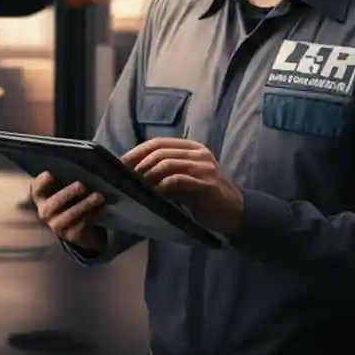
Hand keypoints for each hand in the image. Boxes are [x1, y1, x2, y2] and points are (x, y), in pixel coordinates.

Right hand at [31, 172, 106, 252]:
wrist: (86, 226)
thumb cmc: (78, 198)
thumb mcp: (76, 184)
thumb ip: (82, 173)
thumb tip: (107, 158)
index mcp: (43, 196)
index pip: (36, 189)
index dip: (41, 182)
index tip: (50, 173)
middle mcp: (45, 211)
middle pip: (51, 204)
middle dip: (67, 194)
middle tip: (81, 185)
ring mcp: (56, 225)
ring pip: (67, 216)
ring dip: (83, 206)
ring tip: (99, 196)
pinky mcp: (70, 236)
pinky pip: (79, 226)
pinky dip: (91, 215)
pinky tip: (102, 208)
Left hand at [121, 137, 244, 236]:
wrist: (233, 212)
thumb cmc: (203, 197)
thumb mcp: (183, 180)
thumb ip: (165, 173)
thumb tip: (133, 173)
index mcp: (192, 148)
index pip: (159, 142)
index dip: (138, 151)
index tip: (121, 163)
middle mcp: (199, 154)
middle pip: (161, 151)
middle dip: (140, 163)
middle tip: (127, 177)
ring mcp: (204, 168)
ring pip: (168, 163)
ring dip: (149, 174)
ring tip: (138, 186)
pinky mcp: (207, 184)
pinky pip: (180, 180)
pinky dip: (164, 185)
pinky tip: (155, 193)